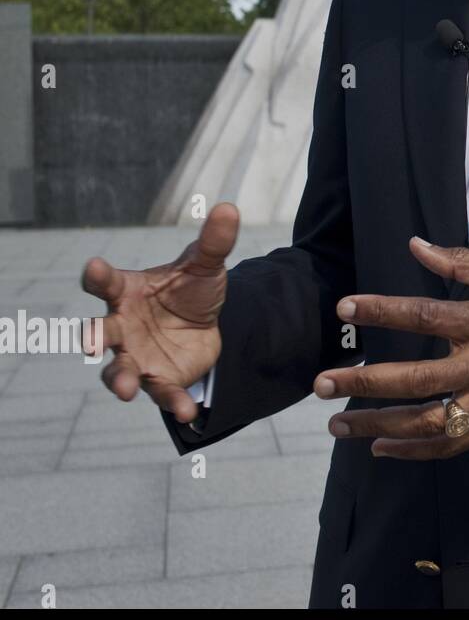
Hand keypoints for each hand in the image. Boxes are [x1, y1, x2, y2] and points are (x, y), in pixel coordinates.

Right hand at [81, 203, 237, 423]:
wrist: (207, 324)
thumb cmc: (190, 289)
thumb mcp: (206, 265)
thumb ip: (213, 242)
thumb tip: (229, 208)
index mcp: (127, 292)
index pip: (105, 282)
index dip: (98, 275)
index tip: (94, 267)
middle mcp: (122, 326)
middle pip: (99, 331)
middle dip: (92, 336)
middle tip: (88, 339)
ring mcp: (136, 356)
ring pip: (117, 371)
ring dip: (119, 379)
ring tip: (125, 388)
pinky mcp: (158, 379)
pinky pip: (161, 393)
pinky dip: (173, 402)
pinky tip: (188, 411)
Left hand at [314, 239, 468, 458]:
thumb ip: (462, 262)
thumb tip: (416, 245)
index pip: (424, 315)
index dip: (382, 310)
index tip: (346, 307)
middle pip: (414, 379)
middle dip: (364, 383)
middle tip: (323, 383)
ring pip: (425, 422)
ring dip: (376, 425)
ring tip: (337, 424)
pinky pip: (448, 446)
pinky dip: (412, 452)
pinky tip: (380, 449)